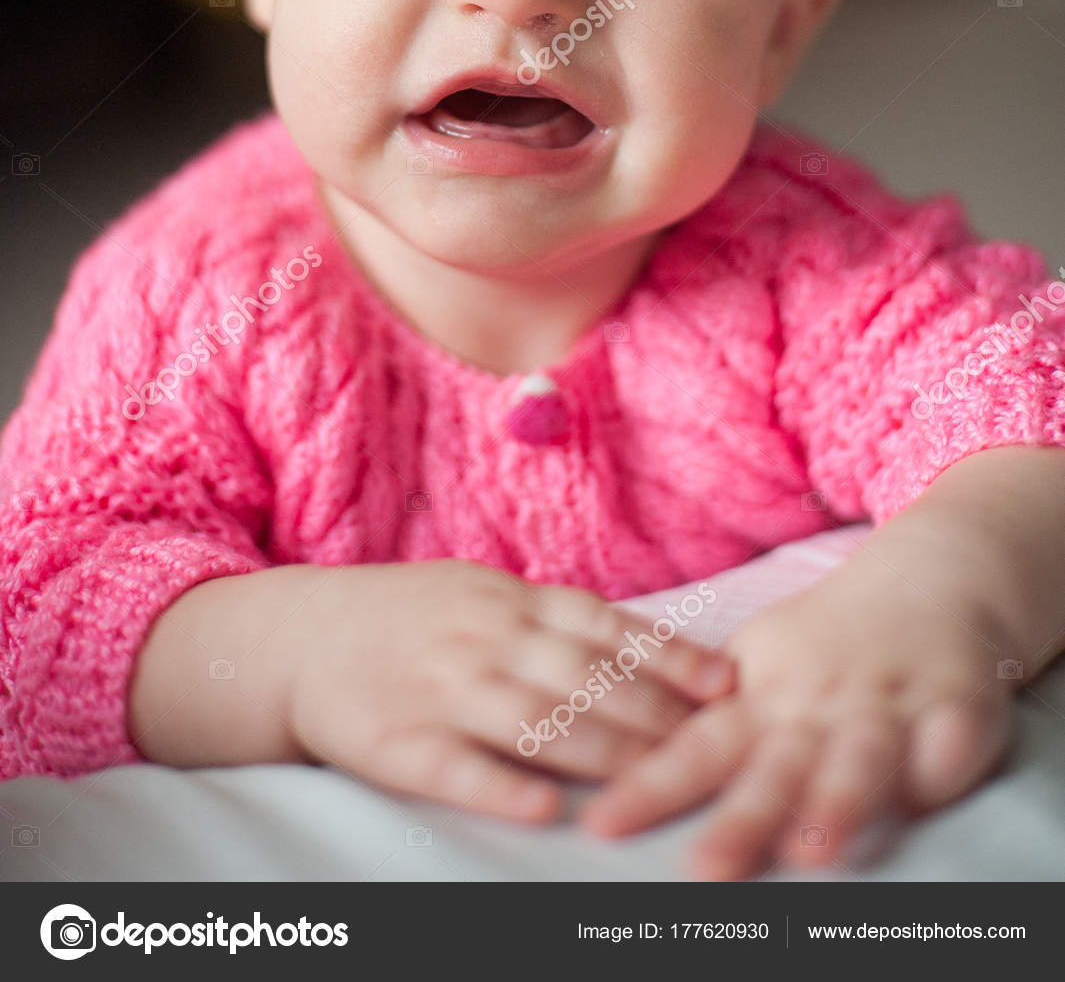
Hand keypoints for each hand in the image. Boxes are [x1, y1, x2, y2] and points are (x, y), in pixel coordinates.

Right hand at [282, 558, 734, 823]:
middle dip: (654, 716)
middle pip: (584, 679)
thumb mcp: (483, 596)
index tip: (725, 685)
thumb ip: (556, 620)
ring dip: (602, 752)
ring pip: (535, 721)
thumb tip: (650, 646)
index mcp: (507, 602)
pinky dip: (502, 788)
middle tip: (715, 751)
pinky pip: (456, 769)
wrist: (298, 636)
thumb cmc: (409, 619)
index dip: (668, 657)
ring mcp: (440, 690)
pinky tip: (545, 811)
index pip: (605, 628)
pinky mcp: (397, 742)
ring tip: (657, 782)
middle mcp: (483, 639)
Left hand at [579, 561, 1017, 878]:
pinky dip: (941, 766)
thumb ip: (707, 720)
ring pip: (861, 758)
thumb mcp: (758, 665)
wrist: (930, 580)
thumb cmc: (830, 641)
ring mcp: (889, 705)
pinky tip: (928, 791)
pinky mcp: (958, 705)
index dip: (651, 785)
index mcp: (765, 698)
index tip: (603, 824)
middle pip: (776, 768)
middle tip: (704, 870)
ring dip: (838, 799)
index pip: (698, 746)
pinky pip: (951, 742)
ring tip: (813, 850)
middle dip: (742, 821)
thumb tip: (620, 753)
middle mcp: (821, 704)